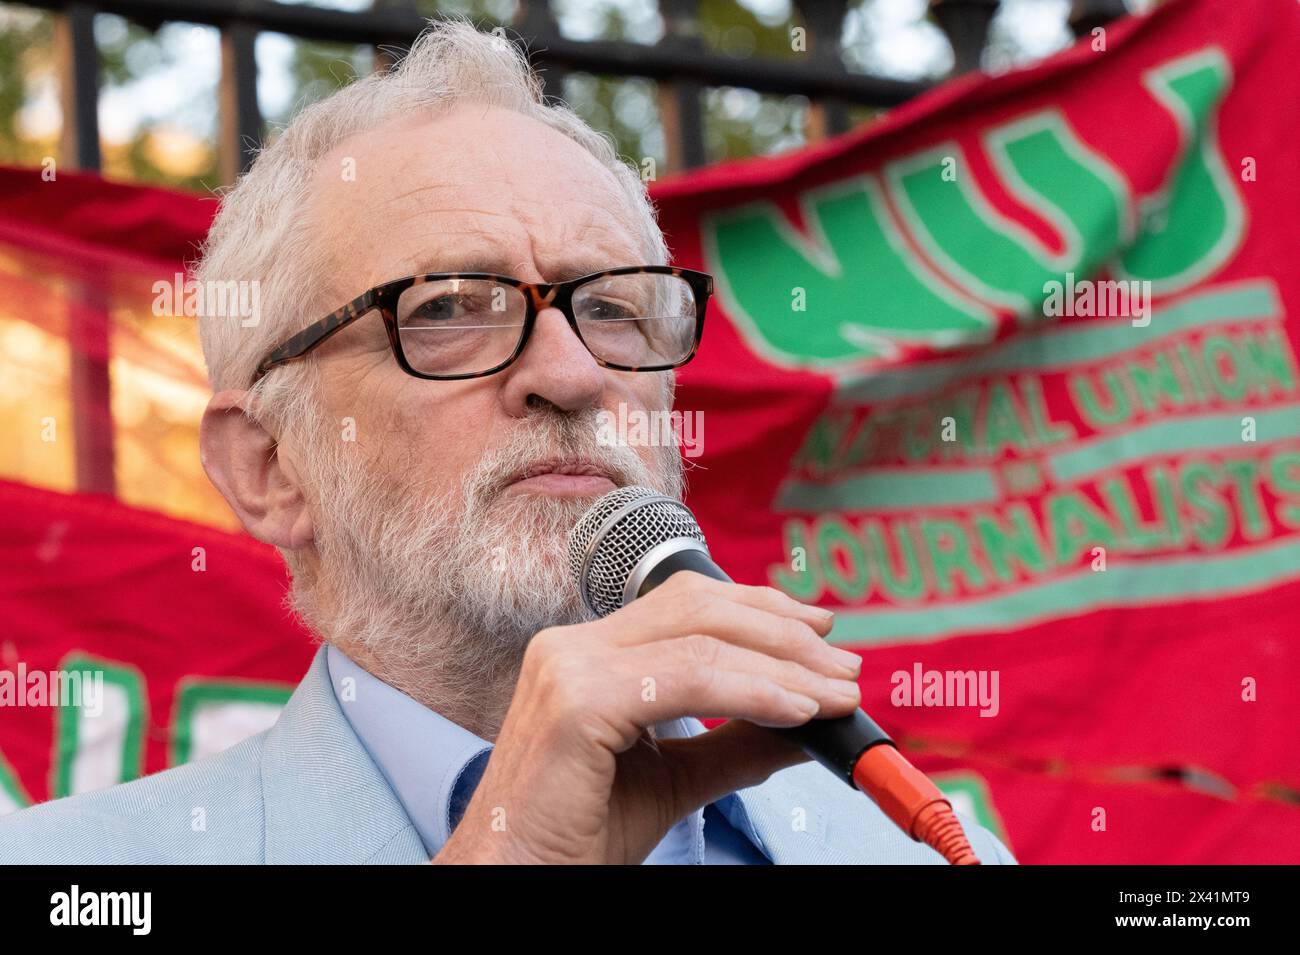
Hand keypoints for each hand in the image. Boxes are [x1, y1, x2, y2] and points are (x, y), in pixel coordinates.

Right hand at [432, 571, 861, 863]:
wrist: (517, 879)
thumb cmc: (574, 838)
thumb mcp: (673, 779)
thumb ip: (734, 744)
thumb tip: (803, 724)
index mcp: (586, 653)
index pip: (686, 604)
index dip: (759, 610)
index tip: (817, 634)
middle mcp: (572, 646)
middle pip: (698, 608)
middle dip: (783, 632)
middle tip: (843, 666)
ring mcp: (569, 667)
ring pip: (701, 640)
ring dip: (783, 664)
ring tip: (833, 694)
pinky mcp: (576, 702)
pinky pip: (687, 681)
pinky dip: (753, 692)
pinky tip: (794, 711)